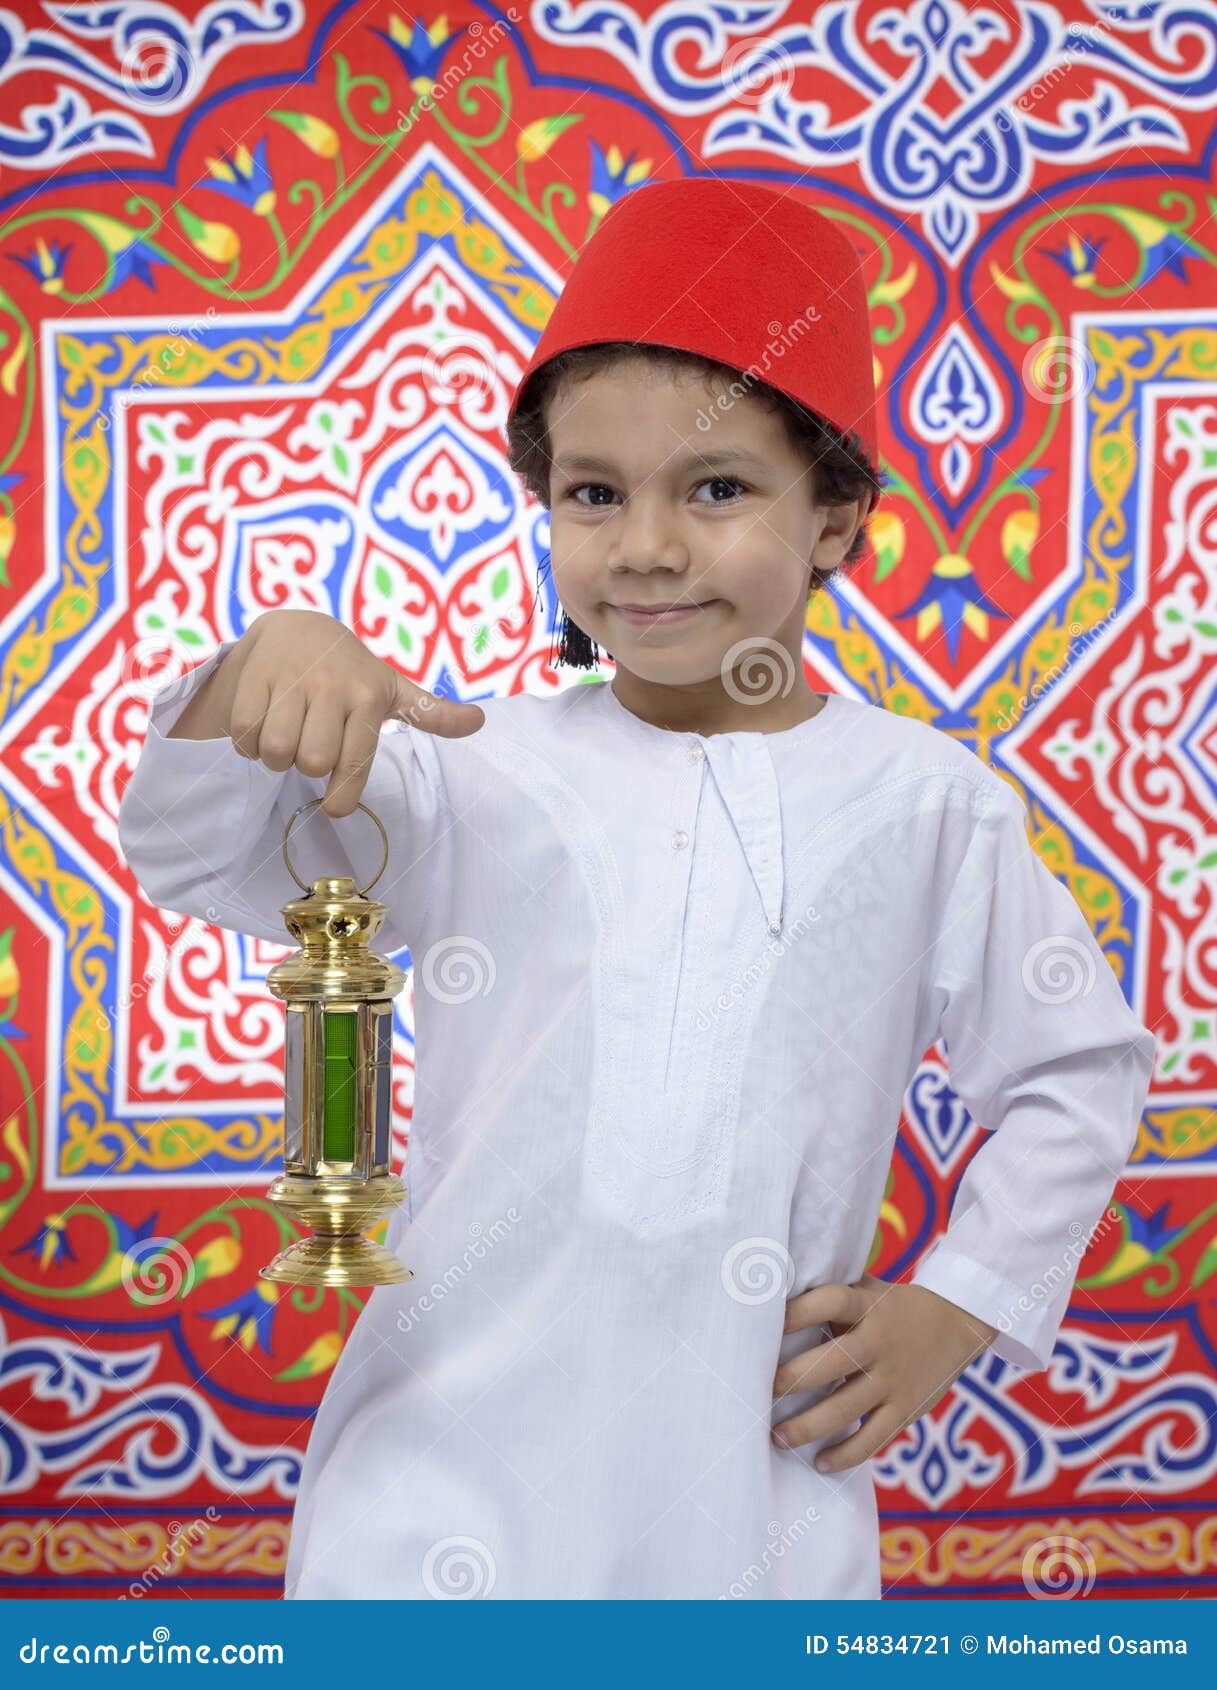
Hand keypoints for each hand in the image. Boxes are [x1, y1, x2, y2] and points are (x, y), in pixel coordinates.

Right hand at [218, 609, 484, 816]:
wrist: (301, 625)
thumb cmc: (353, 672)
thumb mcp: (394, 689)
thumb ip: (431, 712)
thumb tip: (480, 722)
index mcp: (370, 697)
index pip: (353, 766)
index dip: (340, 798)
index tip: (334, 805)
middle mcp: (333, 686)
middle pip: (310, 762)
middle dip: (306, 766)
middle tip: (311, 745)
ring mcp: (292, 679)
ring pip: (275, 750)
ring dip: (275, 756)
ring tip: (288, 734)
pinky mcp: (256, 674)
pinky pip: (245, 732)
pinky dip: (248, 742)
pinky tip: (264, 724)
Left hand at [771, 1272, 997, 1472]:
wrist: (957, 1323)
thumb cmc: (890, 1305)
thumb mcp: (866, 1289)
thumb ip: (830, 1292)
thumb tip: (772, 1289)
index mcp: (866, 1305)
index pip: (832, 1301)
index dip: (800, 1311)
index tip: (769, 1324)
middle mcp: (879, 1341)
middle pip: (833, 1361)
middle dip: (794, 1377)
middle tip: (763, 1391)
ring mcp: (894, 1379)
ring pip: (847, 1408)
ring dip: (809, 1426)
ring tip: (777, 1437)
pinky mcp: (906, 1409)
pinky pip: (873, 1438)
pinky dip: (845, 1455)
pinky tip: (819, 1462)